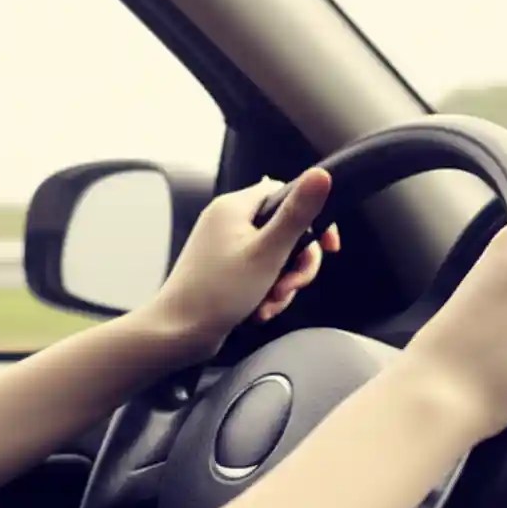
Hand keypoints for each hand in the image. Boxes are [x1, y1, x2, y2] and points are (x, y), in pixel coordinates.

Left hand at [150, 168, 340, 358]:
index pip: (286, 193)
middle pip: (285, 230)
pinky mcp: (225, 268)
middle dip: (296, 264)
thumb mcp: (268, 252)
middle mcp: (228, 221)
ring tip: (269, 304)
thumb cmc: (217, 293)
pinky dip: (266, 292)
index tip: (328, 246)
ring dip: (282, 283)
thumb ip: (298, 214)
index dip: (313, 218)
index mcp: (235, 207)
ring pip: (276, 257)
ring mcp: (226, 245)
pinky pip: (261, 273)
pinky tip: (259, 310)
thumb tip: (321, 174)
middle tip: (292, 286)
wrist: (178, 333)